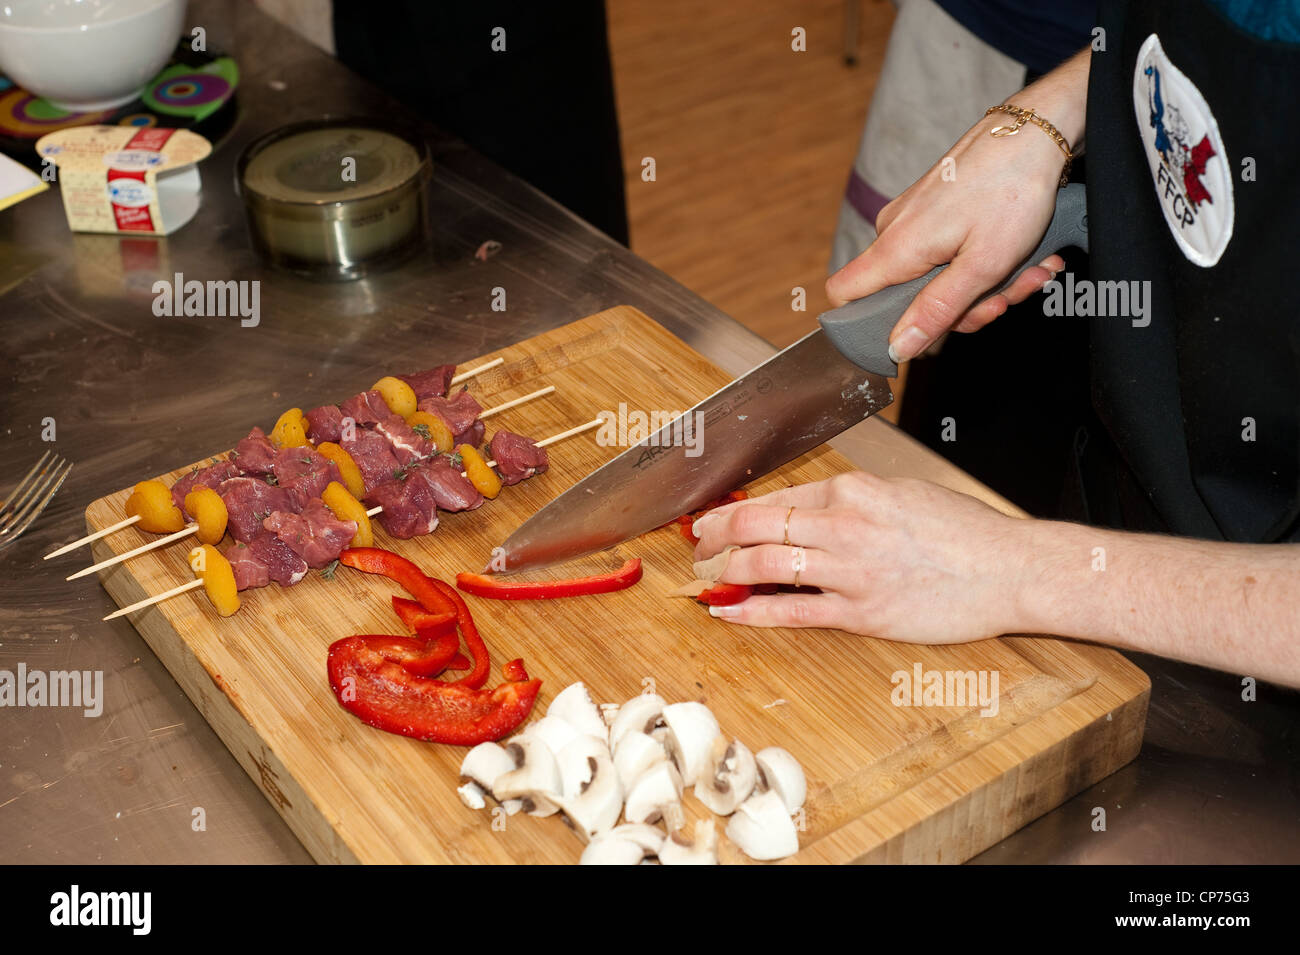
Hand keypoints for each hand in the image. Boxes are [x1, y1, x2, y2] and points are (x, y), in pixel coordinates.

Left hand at [690, 472, 1032, 642]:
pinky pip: (792, 613)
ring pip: (763, 567)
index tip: (713, 520)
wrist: (1009, 569)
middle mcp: (845, 524)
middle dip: (714, 537)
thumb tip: (806, 510)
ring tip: (706, 577)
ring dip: (724, 572)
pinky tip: (728, 612)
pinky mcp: (861, 612)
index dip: (732, 511)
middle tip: (697, 547)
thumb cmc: (963, 532)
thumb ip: (852, 501)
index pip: (774, 497)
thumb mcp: (901, 493)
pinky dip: (752, 613)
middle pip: (755, 526)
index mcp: (854, 489)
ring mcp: (851, 570)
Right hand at [824, 50, 1091, 361]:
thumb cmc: (1012, 189)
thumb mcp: (982, 265)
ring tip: (1028, 271)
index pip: (843, 294)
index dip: (864, 323)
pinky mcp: (937, 207)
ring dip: (987, 286)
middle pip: (907, 297)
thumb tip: (898, 346)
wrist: (1038, 130)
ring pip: (938, 276)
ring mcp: (916, 218)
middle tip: (1003, 299)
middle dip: (961, 308)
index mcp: (896, 248)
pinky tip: (1025, 256)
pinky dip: (988, 260)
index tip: (911, 334)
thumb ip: (937, 311)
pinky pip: (952, 251)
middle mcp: (896, 231)